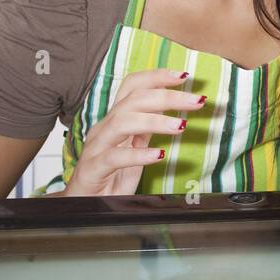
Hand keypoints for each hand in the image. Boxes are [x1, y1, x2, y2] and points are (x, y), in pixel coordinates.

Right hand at [63, 68, 207, 196]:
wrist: (82, 204)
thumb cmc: (110, 177)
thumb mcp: (134, 150)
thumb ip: (146, 130)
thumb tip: (171, 112)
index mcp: (115, 120)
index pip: (132, 87)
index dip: (156, 77)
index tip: (184, 75)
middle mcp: (104, 128)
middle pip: (133, 100)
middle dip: (167, 96)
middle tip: (196, 100)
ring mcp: (96, 147)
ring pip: (122, 122)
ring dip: (155, 121)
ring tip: (181, 126)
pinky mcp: (93, 169)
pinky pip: (114, 158)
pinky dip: (138, 154)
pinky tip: (159, 155)